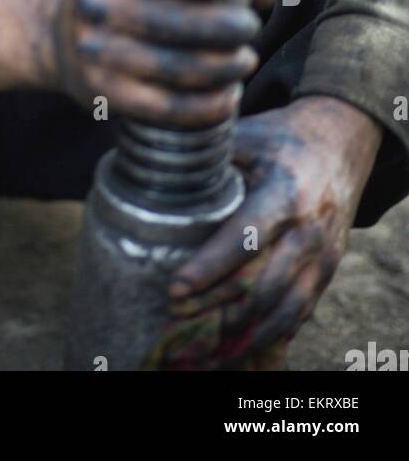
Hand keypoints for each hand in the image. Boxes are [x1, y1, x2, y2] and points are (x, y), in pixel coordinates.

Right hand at [52, 0, 261, 125]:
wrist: (54, 32)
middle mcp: (97, 3)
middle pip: (172, 22)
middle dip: (224, 28)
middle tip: (249, 28)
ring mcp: (95, 50)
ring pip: (174, 68)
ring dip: (222, 68)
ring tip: (244, 61)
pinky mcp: (100, 91)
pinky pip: (163, 107)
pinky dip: (204, 105)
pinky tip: (226, 96)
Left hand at [159, 95, 384, 365]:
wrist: (339, 143)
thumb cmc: (281, 138)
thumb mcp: (247, 135)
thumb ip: (207, 155)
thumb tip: (148, 163)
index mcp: (286, 192)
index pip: (246, 238)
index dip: (210, 268)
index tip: (175, 289)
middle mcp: (308, 230)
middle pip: (264, 284)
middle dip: (220, 310)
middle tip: (179, 324)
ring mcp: (322, 256)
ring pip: (285, 309)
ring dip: (245, 334)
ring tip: (204, 351)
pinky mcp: (327, 272)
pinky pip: (300, 314)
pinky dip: (271, 337)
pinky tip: (241, 351)